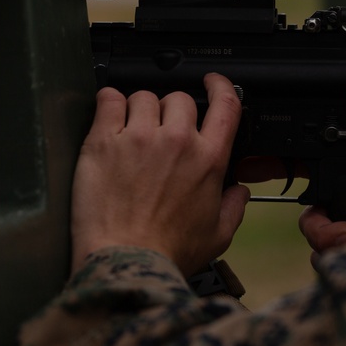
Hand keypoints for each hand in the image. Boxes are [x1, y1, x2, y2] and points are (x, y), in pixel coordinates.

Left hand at [70, 73, 249, 275]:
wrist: (126, 263)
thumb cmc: (168, 252)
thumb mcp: (218, 235)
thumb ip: (234, 208)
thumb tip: (240, 192)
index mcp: (209, 159)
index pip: (226, 104)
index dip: (220, 86)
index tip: (212, 82)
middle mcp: (178, 141)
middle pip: (180, 98)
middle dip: (173, 109)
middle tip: (162, 129)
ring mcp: (140, 138)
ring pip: (144, 97)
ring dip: (140, 108)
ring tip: (132, 129)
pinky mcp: (104, 142)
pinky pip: (108, 100)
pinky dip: (109, 102)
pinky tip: (110, 115)